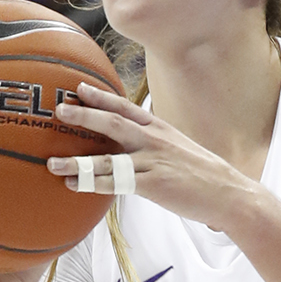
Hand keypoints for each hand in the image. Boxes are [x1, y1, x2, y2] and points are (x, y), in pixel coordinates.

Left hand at [47, 83, 259, 230]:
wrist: (228, 194)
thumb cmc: (204, 175)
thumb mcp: (180, 149)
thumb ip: (155, 144)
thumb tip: (133, 147)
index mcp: (160, 128)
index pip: (126, 107)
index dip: (101, 97)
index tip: (79, 88)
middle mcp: (154, 140)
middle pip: (112, 122)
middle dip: (84, 115)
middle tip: (59, 110)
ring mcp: (152, 161)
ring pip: (107, 157)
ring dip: (77, 160)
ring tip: (52, 162)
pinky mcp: (152, 183)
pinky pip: (115, 182)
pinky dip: (92, 184)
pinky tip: (74, 185)